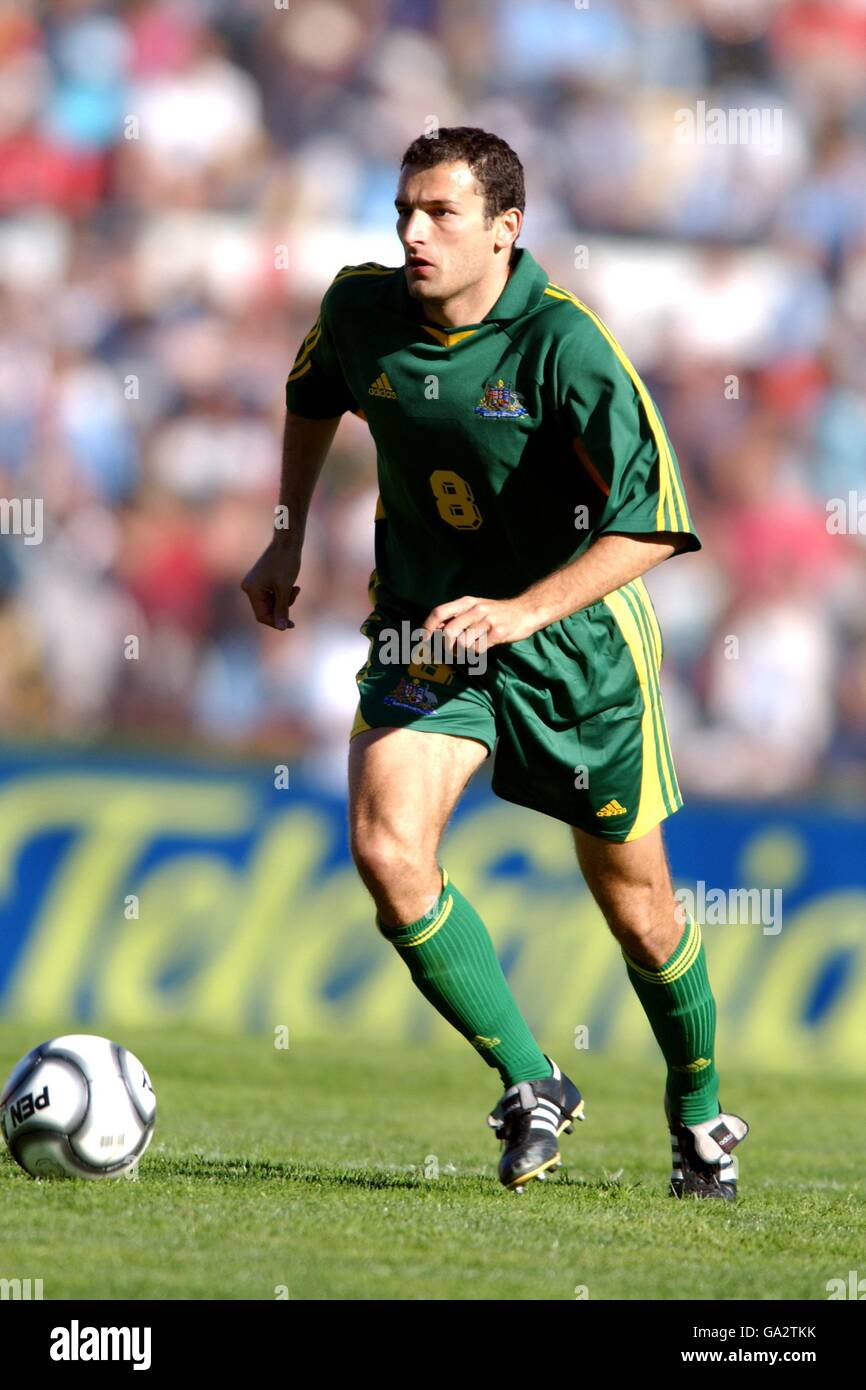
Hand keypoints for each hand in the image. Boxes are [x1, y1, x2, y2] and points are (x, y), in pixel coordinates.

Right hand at [241, 539, 301, 629]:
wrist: (287, 541)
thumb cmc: (286, 563)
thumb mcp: (285, 589)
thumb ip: (282, 610)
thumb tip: (282, 628)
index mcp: (251, 590)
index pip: (262, 615)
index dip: (276, 622)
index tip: (292, 624)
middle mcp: (249, 587)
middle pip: (266, 610)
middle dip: (283, 607)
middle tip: (295, 595)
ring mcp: (254, 584)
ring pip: (271, 603)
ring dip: (285, 600)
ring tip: (295, 588)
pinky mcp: (261, 580)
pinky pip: (272, 595)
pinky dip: (283, 594)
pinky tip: (293, 586)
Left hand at [419, 594, 541, 657]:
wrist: (525, 611)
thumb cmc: (496, 613)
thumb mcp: (475, 608)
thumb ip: (456, 617)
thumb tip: (433, 630)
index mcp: (466, 602)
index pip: (439, 612)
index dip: (428, 627)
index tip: (423, 640)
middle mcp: (476, 609)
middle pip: (448, 632)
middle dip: (444, 647)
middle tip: (449, 653)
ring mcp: (488, 620)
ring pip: (462, 643)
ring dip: (460, 653)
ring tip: (465, 651)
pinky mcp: (499, 632)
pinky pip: (478, 649)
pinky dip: (475, 653)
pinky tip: (481, 648)